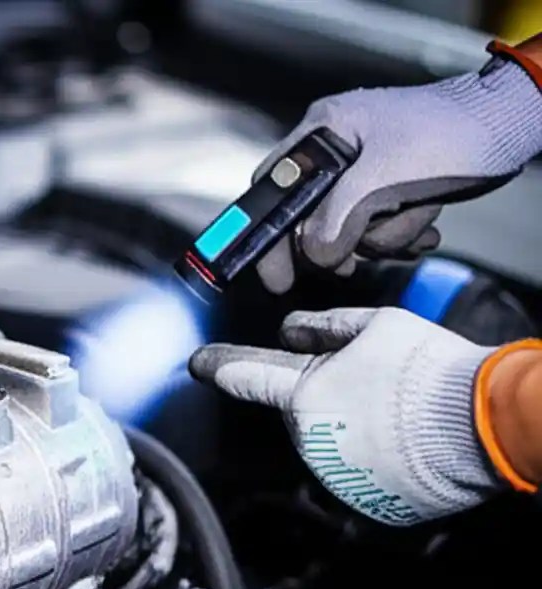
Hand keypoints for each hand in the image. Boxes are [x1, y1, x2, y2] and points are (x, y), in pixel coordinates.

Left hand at [189, 308, 500, 524]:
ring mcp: (334, 475)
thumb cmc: (429, 371)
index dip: (219, 365)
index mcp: (303, 394)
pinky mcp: (362, 502)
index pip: (246, 376)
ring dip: (349, 427)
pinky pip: (355, 473)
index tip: (197, 363)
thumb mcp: (375, 325)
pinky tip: (404, 442)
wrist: (482, 426)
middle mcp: (309, 440)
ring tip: (397, 412)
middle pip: (299, 410)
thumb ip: (322, 328)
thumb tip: (288, 332)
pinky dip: (372, 458)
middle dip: (323, 395)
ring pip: (327, 441)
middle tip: (376, 384)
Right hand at [254, 60, 541, 292]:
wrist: (512, 123)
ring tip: (415, 222)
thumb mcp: (388, 175)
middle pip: (310, 216)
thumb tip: (314, 254)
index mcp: (324, 131)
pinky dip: (400, 234)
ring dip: (383, 237)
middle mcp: (337, 150)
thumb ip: (340, 214)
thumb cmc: (453, 133)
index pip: (274, 186)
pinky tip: (426, 227)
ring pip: (348, 227)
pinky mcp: (390, 186)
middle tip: (350, 264)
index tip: (274, 274)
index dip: (267, 232)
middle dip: (340, 241)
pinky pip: (377, 226)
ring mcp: (364, 170)